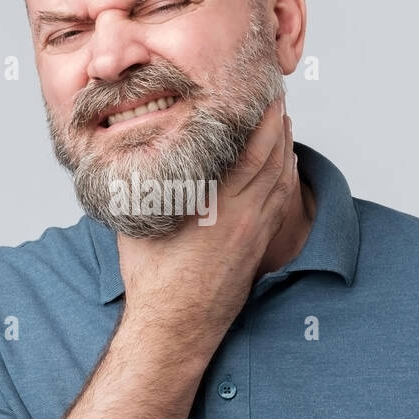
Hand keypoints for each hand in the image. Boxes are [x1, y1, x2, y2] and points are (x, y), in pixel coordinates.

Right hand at [116, 97, 296, 349]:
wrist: (176, 326)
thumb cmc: (154, 278)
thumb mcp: (140, 221)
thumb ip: (146, 185)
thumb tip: (133, 154)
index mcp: (213, 201)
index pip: (248, 148)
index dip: (260, 117)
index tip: (260, 92)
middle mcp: (241, 213)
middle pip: (272, 156)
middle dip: (277, 122)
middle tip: (276, 96)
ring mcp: (254, 230)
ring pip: (280, 178)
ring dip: (285, 146)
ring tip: (282, 122)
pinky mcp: (258, 246)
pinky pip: (279, 201)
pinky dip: (285, 175)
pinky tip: (283, 165)